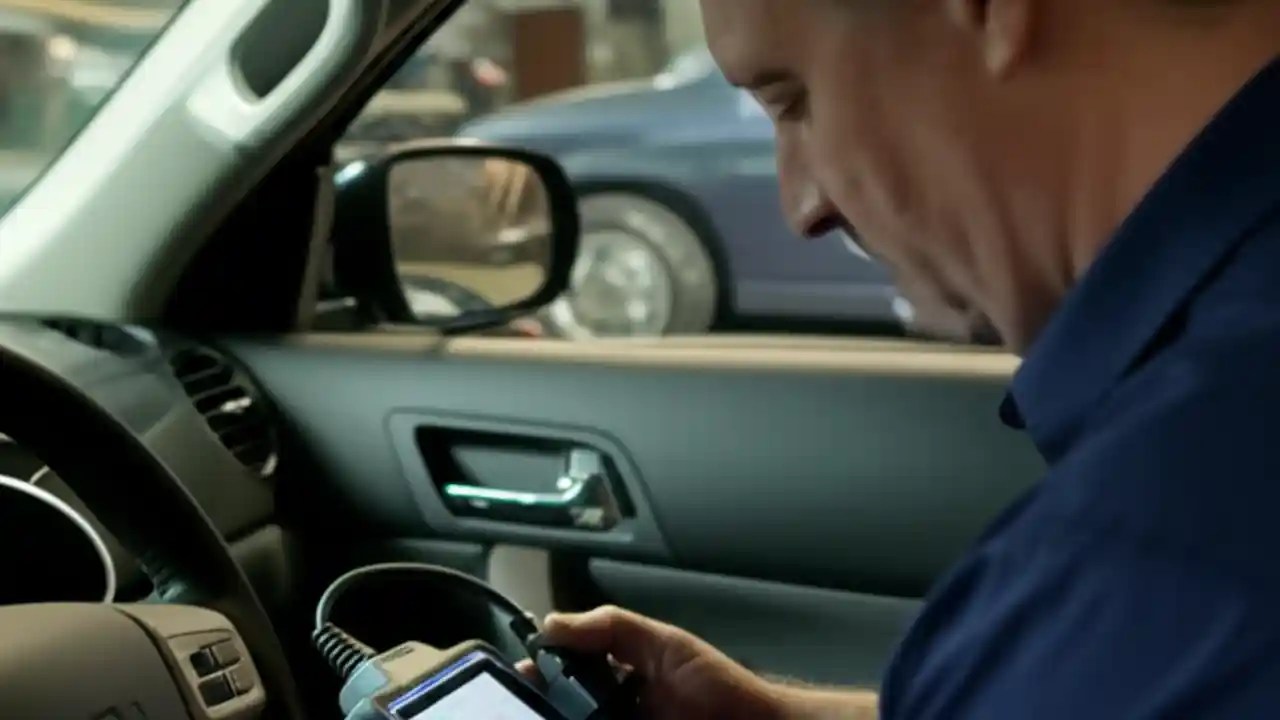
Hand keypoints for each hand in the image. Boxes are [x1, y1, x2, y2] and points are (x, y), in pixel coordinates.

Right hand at [518, 606, 782, 719]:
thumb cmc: (723, 690)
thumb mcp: (666, 645)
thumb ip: (611, 627)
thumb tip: (551, 622)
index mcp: (617, 682)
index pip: (565, 677)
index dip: (538, 675)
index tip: (515, 676)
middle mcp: (614, 713)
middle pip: (564, 708)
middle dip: (541, 704)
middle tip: (526, 705)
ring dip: (556, 717)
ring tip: (537, 714)